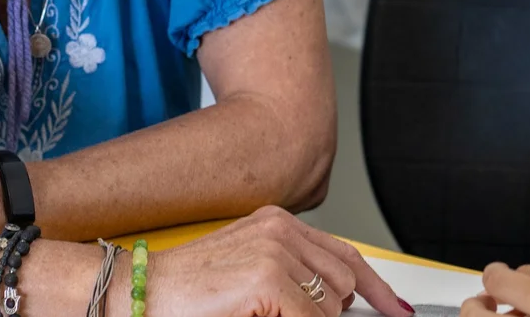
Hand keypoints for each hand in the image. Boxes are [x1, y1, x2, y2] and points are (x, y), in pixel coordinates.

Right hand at [142, 206, 414, 316]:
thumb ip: (291, 283)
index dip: (376, 289)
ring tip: (261, 315)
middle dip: (332, 315)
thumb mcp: (247, 278)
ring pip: (331, 307)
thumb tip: (334, 304)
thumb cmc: (182, 295)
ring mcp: (275, 251)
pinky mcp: (267, 279)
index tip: (395, 310)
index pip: (346, 255)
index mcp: (277, 223)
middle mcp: (281, 229)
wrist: (134, 295)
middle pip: (344, 284)